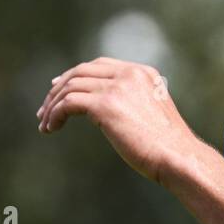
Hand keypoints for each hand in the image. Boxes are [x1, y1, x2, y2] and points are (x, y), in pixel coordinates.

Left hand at [37, 57, 196, 182]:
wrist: (178, 158)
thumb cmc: (168, 147)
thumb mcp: (152, 115)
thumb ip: (133, 103)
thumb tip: (106, 112)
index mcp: (144, 73)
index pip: (100, 65)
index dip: (74, 75)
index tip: (58, 89)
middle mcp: (130, 74)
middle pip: (81, 71)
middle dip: (58, 89)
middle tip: (44, 110)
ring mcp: (118, 87)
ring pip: (70, 87)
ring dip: (52, 106)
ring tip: (45, 125)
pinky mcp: (106, 105)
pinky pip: (68, 103)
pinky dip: (54, 114)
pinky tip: (51, 128)